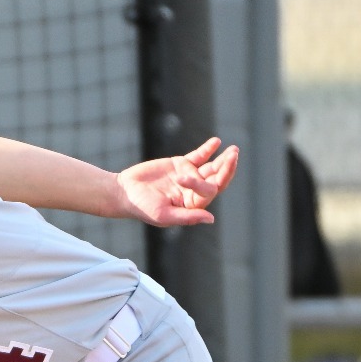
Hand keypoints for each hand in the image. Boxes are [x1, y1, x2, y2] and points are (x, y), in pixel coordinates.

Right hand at [115, 137, 239, 226]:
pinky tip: (216, 142)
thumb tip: (211, 219)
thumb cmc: (143, 207)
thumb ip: (188, 217)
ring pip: (211, 167)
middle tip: (234, 155)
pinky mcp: (181, 164)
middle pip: (216, 179)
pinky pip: (198, 156)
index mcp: (192, 205)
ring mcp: (189, 177)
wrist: (126, 192)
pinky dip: (207, 149)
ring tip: (234, 150)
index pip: (208, 192)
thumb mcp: (164, 215)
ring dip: (223, 159)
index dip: (203, 183)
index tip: (181, 178)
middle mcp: (194, 191)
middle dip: (226, 168)